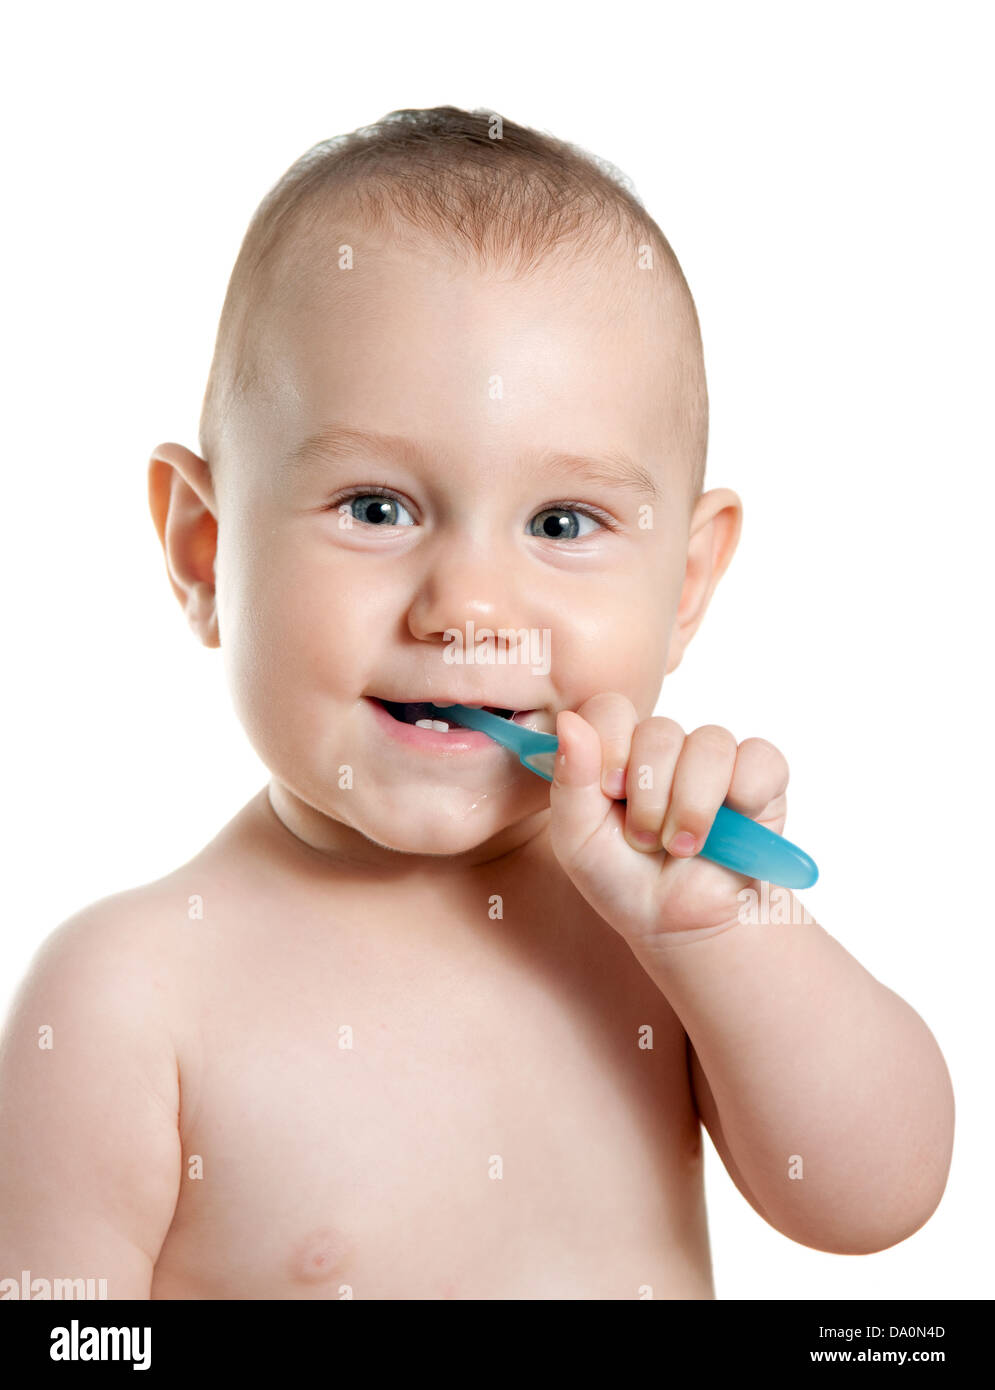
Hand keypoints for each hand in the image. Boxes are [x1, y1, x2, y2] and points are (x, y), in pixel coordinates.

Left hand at [547, 693, 790, 948]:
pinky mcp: (760, 775)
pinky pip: (759, 759)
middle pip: (659, 732)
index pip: (611, 709)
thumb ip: (570, 780)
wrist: (678, 923)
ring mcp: (713, 757)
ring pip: (709, 746)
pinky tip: (732, 824)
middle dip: (650, 797)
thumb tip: (568, 720)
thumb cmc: (621, 878)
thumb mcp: (576, 839)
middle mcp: (665, 746)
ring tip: (683, 846)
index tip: (610, 790)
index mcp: (617, 750)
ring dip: (691, 806)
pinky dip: (745, 794)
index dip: (610, 744)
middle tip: (644, 839)